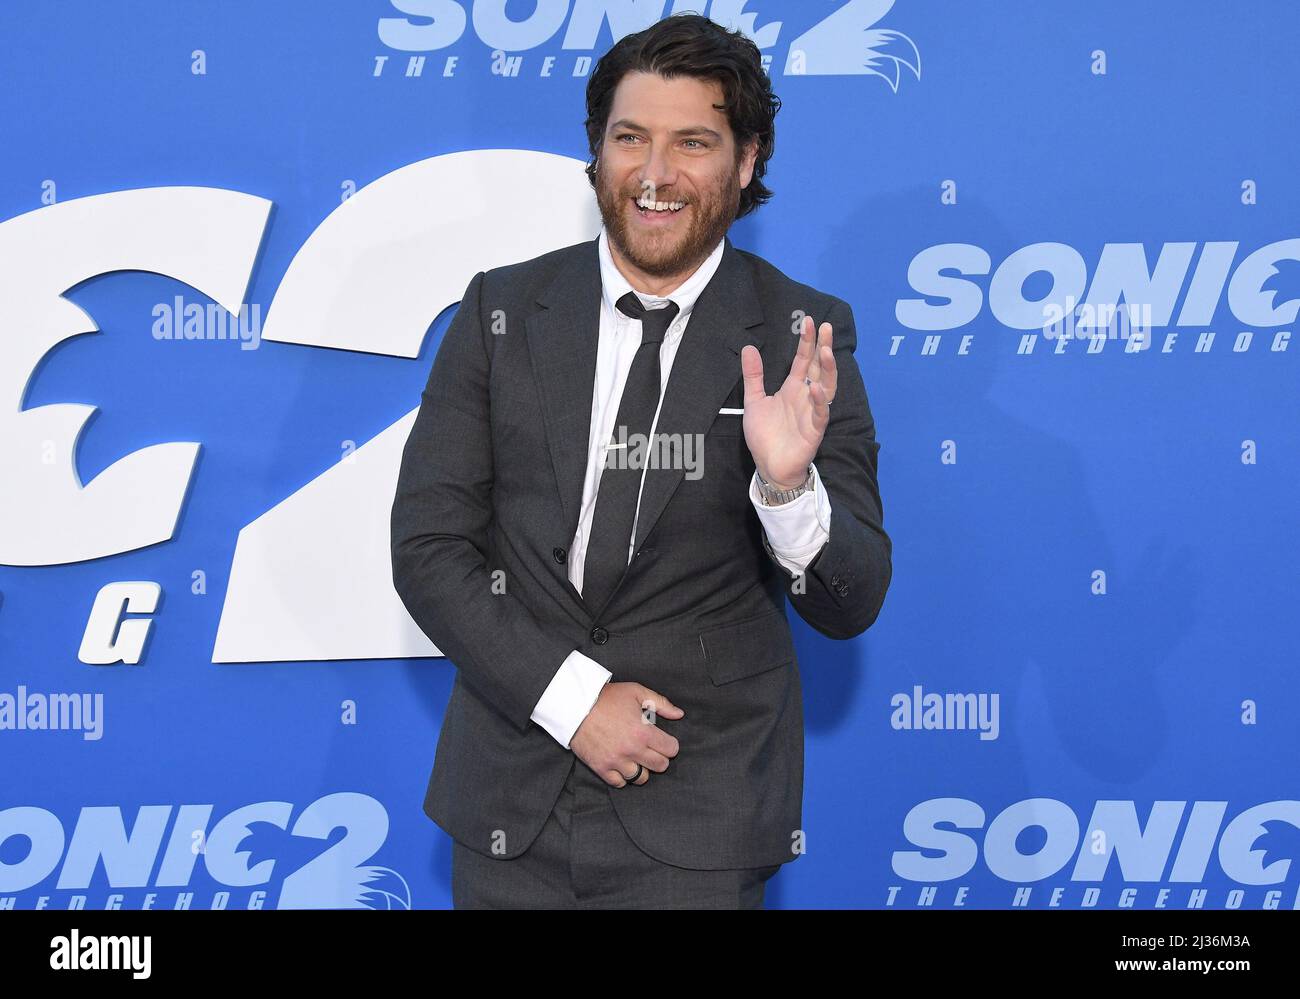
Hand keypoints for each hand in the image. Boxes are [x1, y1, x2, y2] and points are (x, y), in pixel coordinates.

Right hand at [570, 681, 682, 786]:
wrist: (575, 706)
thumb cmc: (607, 697)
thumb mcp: (636, 692)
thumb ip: (660, 704)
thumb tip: (679, 714)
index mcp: (643, 731)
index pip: (671, 750)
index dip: (670, 745)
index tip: (664, 741)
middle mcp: (632, 749)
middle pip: (660, 766)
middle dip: (659, 758)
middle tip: (651, 749)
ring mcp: (616, 761)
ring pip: (641, 778)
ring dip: (642, 769)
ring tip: (636, 758)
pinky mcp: (601, 767)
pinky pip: (619, 783)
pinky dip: (622, 776)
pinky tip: (621, 764)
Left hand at [741, 314, 836, 488]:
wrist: (769, 466)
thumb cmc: (765, 436)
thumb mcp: (754, 401)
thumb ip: (754, 376)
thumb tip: (749, 347)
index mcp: (793, 388)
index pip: (803, 360)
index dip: (806, 341)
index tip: (808, 321)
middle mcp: (806, 396)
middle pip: (818, 367)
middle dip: (822, 347)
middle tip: (825, 327)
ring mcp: (812, 412)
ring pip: (826, 386)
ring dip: (827, 369)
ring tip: (826, 351)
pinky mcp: (814, 430)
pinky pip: (821, 413)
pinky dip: (820, 401)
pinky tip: (817, 388)